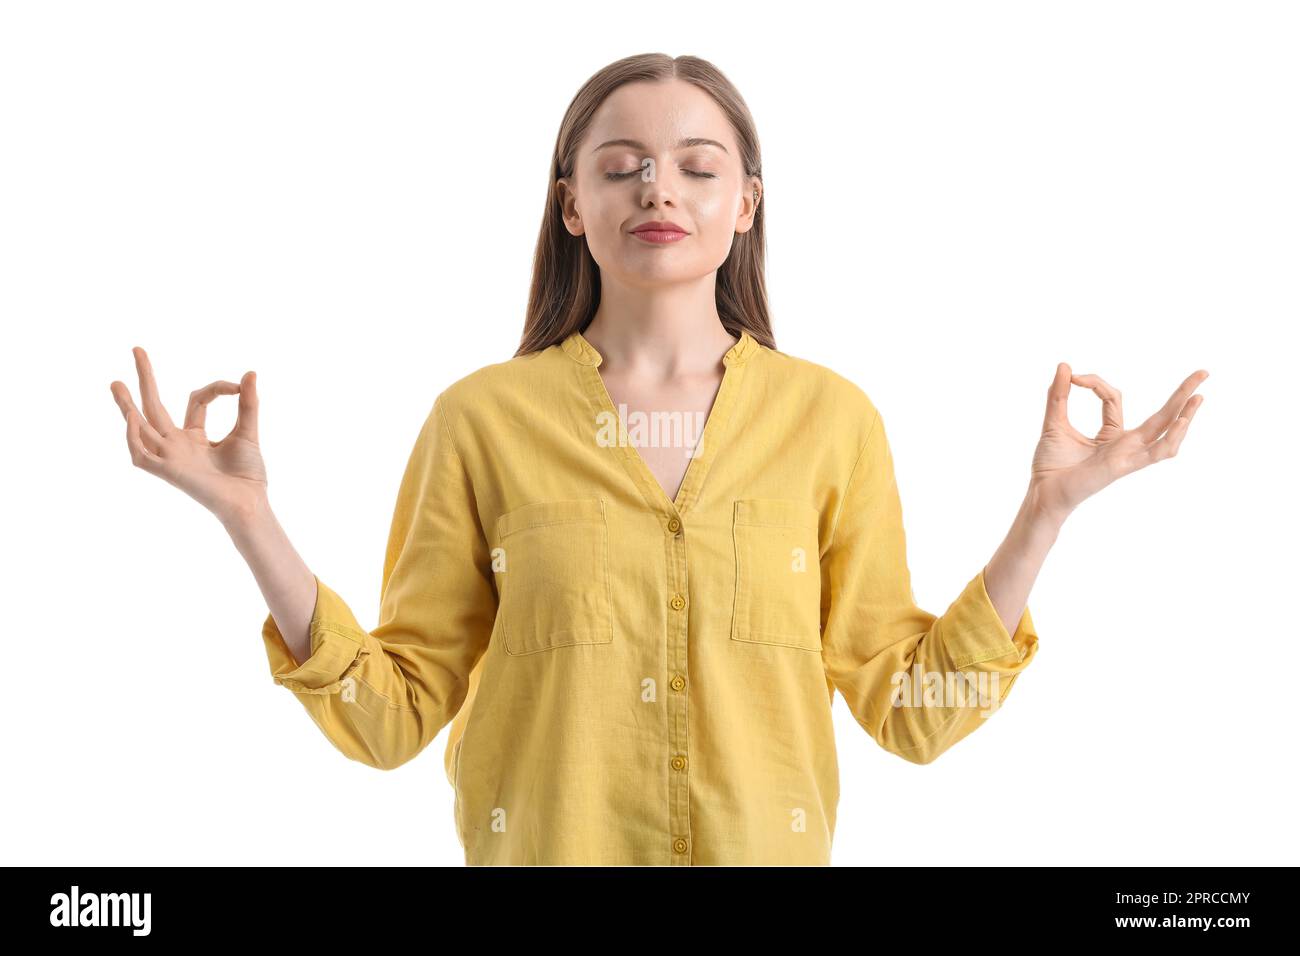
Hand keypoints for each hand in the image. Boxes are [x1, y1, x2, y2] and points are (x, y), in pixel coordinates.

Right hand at [110, 346, 267, 524]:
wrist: (250, 502)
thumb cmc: (248, 474)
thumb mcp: (248, 431)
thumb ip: (247, 404)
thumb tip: (250, 373)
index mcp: (195, 436)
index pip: (196, 400)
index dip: (215, 389)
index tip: (236, 387)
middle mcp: (178, 445)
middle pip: (155, 407)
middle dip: (146, 379)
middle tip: (137, 349)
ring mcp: (170, 457)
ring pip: (141, 428)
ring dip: (126, 406)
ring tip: (115, 383)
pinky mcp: (168, 472)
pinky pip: (141, 455)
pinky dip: (134, 437)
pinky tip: (132, 417)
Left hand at [1029, 363, 1207, 518]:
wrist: (1042, 492)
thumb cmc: (1050, 464)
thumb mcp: (1054, 421)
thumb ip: (1059, 395)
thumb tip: (1064, 365)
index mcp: (1111, 435)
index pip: (1114, 398)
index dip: (1096, 384)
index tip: (1074, 377)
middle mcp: (1125, 445)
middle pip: (1161, 415)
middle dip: (1182, 394)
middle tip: (1204, 372)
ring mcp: (1128, 455)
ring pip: (1165, 432)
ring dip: (1185, 414)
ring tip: (1200, 395)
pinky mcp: (1125, 466)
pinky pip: (1155, 453)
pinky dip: (1170, 438)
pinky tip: (1181, 421)